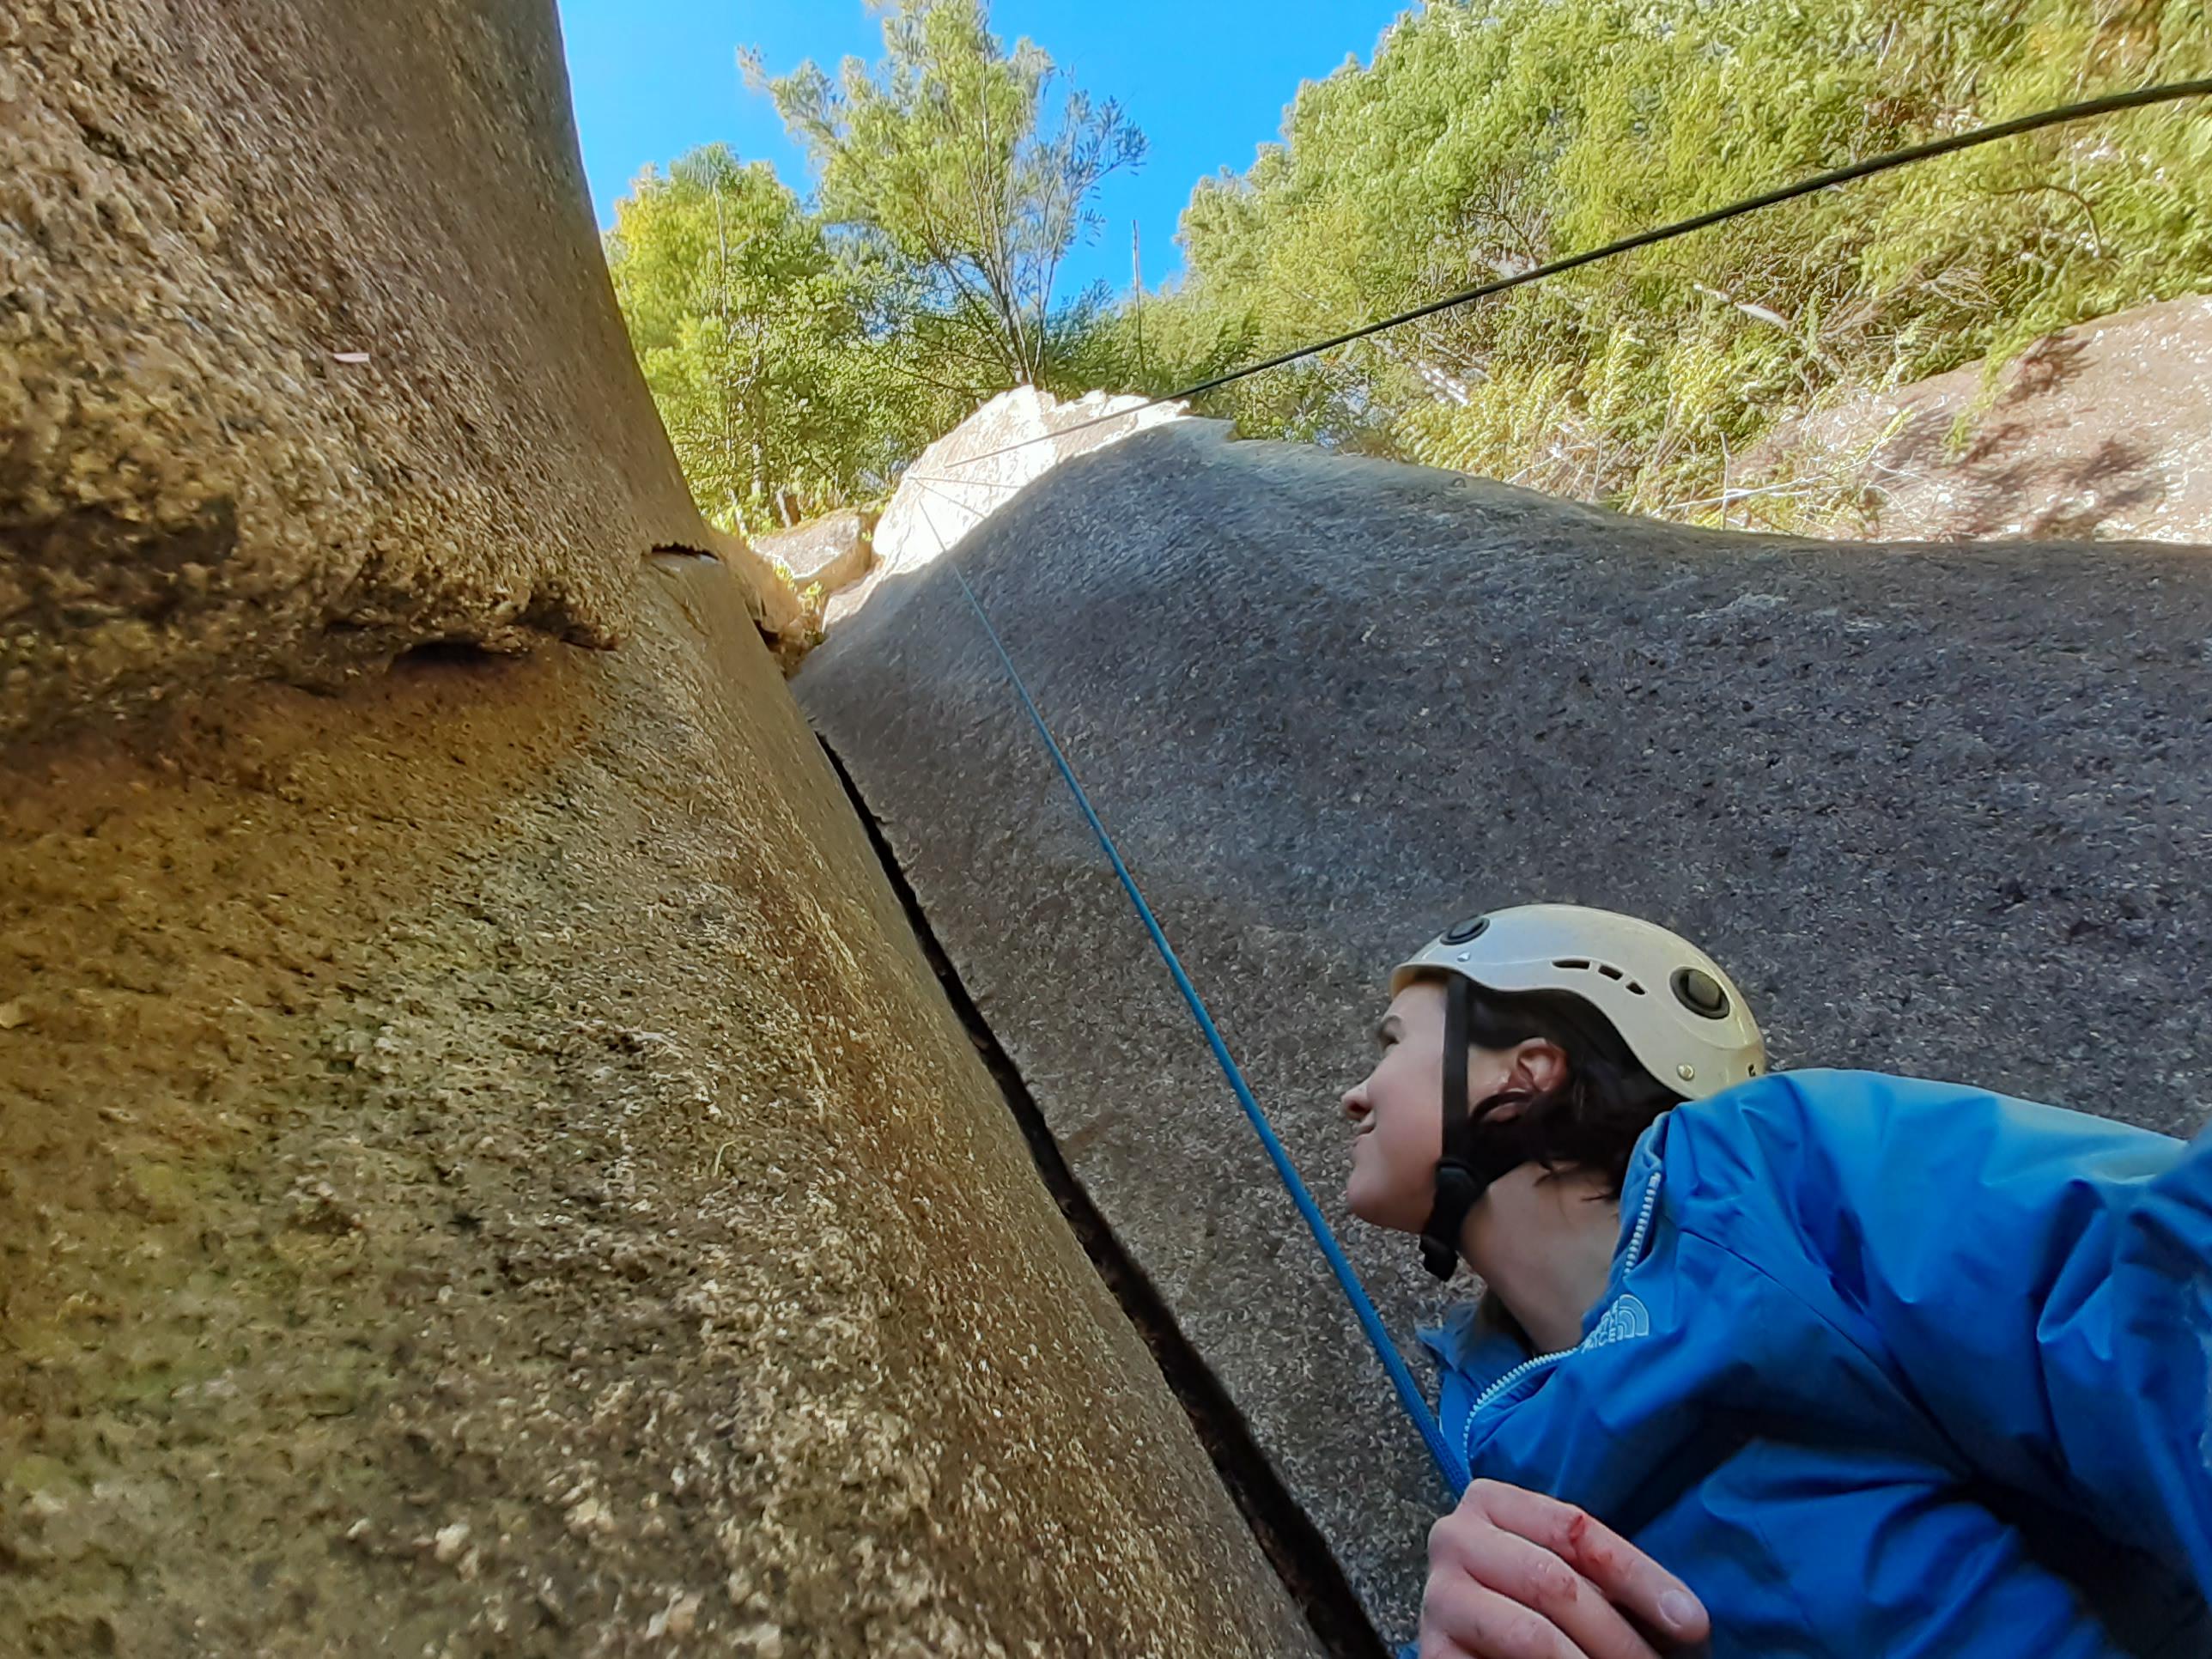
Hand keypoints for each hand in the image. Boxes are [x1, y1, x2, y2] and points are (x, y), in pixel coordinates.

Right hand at [1419, 1480, 1710, 1657]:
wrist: (1474, 1635)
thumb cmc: (1535, 1600)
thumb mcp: (1569, 1572)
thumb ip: (1606, 1577)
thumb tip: (1687, 1620)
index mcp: (1490, 1500)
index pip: (1576, 1531)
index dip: (1641, 1578)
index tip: (1693, 1625)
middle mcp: (1454, 1537)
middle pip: (1555, 1583)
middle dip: (1619, 1635)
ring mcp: (1438, 1596)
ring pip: (1533, 1635)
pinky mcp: (1434, 1651)